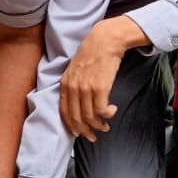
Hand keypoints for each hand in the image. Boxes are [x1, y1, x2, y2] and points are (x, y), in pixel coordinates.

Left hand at [59, 20, 127, 140]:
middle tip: (94, 137)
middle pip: (77, 118)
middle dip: (85, 131)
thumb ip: (73, 86)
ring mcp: (86, 88)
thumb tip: (77, 103)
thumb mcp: (75, 70)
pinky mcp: (100, 88)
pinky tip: (112, 111)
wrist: (104, 41)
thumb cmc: (92, 55)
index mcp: (65, 84)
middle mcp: (73, 88)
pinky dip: (108, 114)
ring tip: (105, 126)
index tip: (79, 133)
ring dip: (99, 125)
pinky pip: (102, 110)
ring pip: (90, 116)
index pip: (64, 111)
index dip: (72, 125)